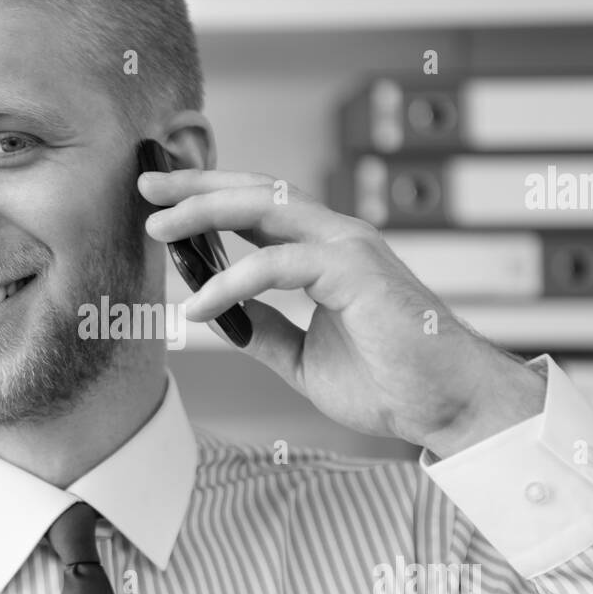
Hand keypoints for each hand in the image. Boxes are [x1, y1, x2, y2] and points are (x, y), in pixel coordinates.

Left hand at [140, 168, 546, 457]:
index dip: (208, 198)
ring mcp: (349, 249)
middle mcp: (337, 238)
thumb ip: (262, 330)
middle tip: (146, 185)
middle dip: (197, 185)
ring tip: (158, 229)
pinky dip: (233, 281)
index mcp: (326, 253)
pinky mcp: (356, 272)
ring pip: (266, 208)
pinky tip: (198, 305)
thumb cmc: (390, 382)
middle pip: (256, 191)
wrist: (446, 408)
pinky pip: (278, 264)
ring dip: (205, 213)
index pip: (259, 208)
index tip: (160, 200)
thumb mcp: (302, 357)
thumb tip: (216, 316)